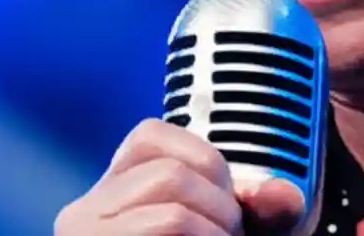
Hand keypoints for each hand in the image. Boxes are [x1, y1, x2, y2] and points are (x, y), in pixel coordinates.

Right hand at [54, 118, 305, 234]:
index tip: (225, 206)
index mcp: (108, 197)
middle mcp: (81, 217)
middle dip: (221, 208)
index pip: (149, 136)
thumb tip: (282, 194)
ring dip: (215, 231)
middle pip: (170, 175)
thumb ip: (263, 216)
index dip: (206, 162)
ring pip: (169, 207)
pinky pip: (165, 227)